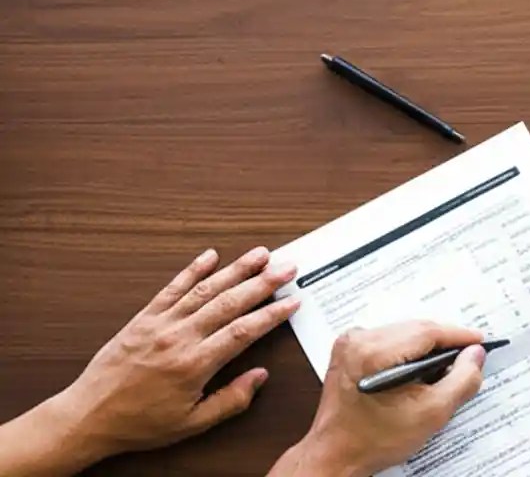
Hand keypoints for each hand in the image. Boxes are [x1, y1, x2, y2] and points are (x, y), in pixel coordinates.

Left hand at [0, 247, 299, 475]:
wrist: (89, 416)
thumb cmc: (139, 423)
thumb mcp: (192, 424)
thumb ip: (231, 400)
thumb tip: (259, 377)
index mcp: (194, 364)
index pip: (244, 331)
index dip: (272, 315)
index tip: (292, 302)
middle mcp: (178, 338)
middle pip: (229, 302)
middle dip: (262, 283)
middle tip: (286, 268)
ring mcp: (160, 324)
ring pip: (204, 289)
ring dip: (235, 269)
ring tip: (259, 254)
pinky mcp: (143, 318)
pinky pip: (171, 288)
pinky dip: (191, 270)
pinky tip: (209, 256)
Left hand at [271, 321, 486, 476]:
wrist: (336, 455)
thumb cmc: (374, 440)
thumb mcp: (431, 413)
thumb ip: (461, 381)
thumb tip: (475, 355)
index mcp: (374, 352)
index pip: (428, 332)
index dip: (459, 336)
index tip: (480, 342)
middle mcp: (358, 340)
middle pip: (416, 329)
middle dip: (444, 342)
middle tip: (467, 359)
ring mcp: (351, 343)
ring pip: (404, 333)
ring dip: (426, 346)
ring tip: (445, 366)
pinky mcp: (349, 350)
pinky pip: (389, 340)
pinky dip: (408, 350)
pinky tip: (419, 369)